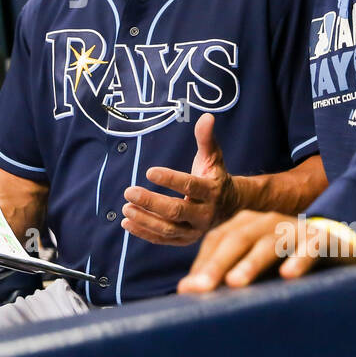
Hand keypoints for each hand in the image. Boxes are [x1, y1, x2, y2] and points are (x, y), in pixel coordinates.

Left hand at [121, 113, 243, 244]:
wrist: (230, 206)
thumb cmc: (215, 176)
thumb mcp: (213, 157)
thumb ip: (206, 138)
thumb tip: (207, 116)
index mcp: (212, 191)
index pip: (190, 186)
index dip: (170, 179)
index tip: (148, 171)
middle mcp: (205, 214)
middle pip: (176, 210)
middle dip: (151, 202)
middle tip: (128, 191)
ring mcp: (195, 230)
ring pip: (168, 229)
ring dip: (145, 220)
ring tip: (126, 208)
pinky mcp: (185, 240)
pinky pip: (163, 240)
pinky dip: (144, 233)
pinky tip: (127, 222)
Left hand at [177, 211, 355, 292]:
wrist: (337, 246)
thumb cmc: (286, 261)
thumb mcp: (256, 267)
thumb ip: (229, 276)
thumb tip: (190, 294)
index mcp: (246, 226)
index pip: (217, 240)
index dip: (202, 264)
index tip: (188, 290)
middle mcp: (267, 222)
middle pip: (237, 240)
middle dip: (216, 265)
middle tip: (200, 289)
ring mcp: (294, 228)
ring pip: (270, 243)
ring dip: (252, 263)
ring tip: (235, 283)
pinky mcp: (322, 238)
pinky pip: (310, 247)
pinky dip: (299, 260)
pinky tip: (288, 276)